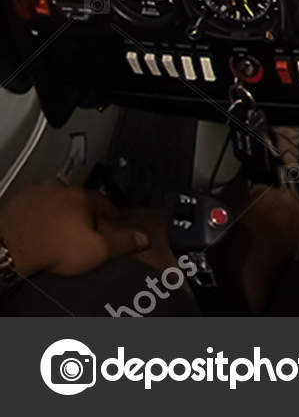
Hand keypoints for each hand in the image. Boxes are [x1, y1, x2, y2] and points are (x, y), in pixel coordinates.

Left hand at [0, 182, 149, 277]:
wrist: (10, 248)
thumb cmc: (49, 247)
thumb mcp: (96, 250)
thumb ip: (123, 243)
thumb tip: (143, 238)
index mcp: (84, 198)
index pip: (107, 203)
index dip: (112, 215)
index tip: (113, 221)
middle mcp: (62, 190)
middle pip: (81, 199)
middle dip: (85, 211)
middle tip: (86, 227)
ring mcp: (38, 194)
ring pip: (57, 199)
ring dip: (61, 210)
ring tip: (61, 228)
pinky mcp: (19, 202)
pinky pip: (35, 205)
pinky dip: (40, 213)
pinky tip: (39, 227)